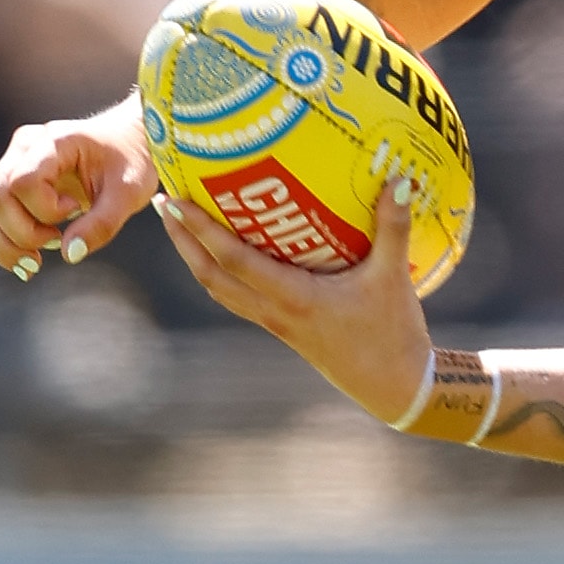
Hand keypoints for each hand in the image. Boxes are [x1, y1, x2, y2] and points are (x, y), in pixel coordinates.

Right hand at [0, 97, 157, 278]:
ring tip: (36, 258)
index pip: (24, 181)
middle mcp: (25, 145)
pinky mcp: (9, 176)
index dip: (45, 209)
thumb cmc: (133, 161)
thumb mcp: (130, 193)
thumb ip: (102, 224)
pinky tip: (27, 255)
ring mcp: (13, 159)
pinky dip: (3, 237)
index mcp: (56, 141)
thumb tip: (69, 256)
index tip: (75, 210)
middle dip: (20, 233)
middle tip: (55, 242)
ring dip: (5, 240)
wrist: (130, 139)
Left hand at [155, 181, 433, 422]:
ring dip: (195, 257)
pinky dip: (222, 272)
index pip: (234, 260)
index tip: (175, 201)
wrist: (392, 385)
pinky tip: (230, 254)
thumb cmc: (392, 333)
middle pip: (209, 276)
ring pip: (218, 288)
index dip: (201, 230)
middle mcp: (274, 311)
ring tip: (183, 226)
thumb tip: (398, 178)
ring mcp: (275, 322)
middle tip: (164, 202)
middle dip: (182, 240)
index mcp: (293, 298)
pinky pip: (239, 296)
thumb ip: (393, 227)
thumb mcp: (394, 277)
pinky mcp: (283, 327)